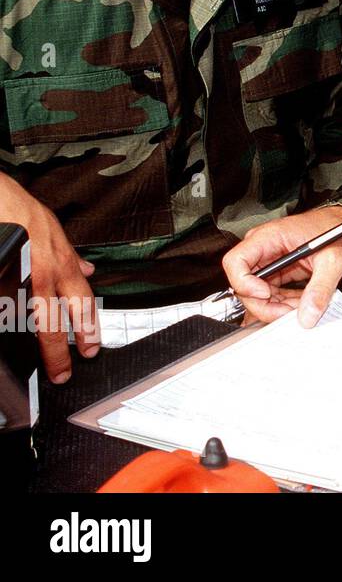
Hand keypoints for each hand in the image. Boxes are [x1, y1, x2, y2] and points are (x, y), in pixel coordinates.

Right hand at [0, 175, 98, 382]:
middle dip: (59, 351)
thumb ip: (71, 256)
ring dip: (29, 339)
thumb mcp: (55, 231)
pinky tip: (6, 331)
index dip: (88, 328)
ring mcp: (14, 280)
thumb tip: (88, 271)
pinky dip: (5, 319)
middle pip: (52, 321)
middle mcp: (42, 274)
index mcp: (60, 263)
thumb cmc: (19, 209)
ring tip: (35, 361)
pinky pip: (3, 307)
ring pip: (23, 318)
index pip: (82, 303)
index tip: (92, 348)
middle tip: (63, 372)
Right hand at [221, 205, 341, 327]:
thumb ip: (320, 288)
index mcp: (268, 237)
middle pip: (244, 284)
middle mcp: (263, 249)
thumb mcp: (332, 259)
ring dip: (276, 306)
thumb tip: (308, 316)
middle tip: (288, 313)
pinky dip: (284, 304)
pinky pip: (271, 294)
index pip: (235, 261)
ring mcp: (269, 261)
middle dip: (264, 304)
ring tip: (302, 307)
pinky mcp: (278, 272)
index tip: (265, 294)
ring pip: (257, 293)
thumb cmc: (336, 231)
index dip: (244, 282)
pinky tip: (301, 304)